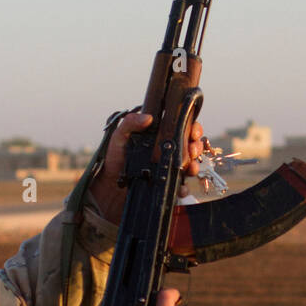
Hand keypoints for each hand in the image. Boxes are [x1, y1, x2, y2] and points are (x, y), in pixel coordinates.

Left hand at [89, 112, 205, 223]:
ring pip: (191, 165)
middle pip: (191, 146)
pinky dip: (184, 187)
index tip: (193, 132)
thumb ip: (130, 123)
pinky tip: (181, 187)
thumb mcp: (119, 137)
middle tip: (192, 150)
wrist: (110, 186)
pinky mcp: (167, 185)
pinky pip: (181, 186)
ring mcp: (168, 168)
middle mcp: (167, 151)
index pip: (183, 128)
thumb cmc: (114, 159)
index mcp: (160, 136)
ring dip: (195, 166)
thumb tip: (148, 118)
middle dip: (196, 147)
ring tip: (190, 168)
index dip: (193, 128)